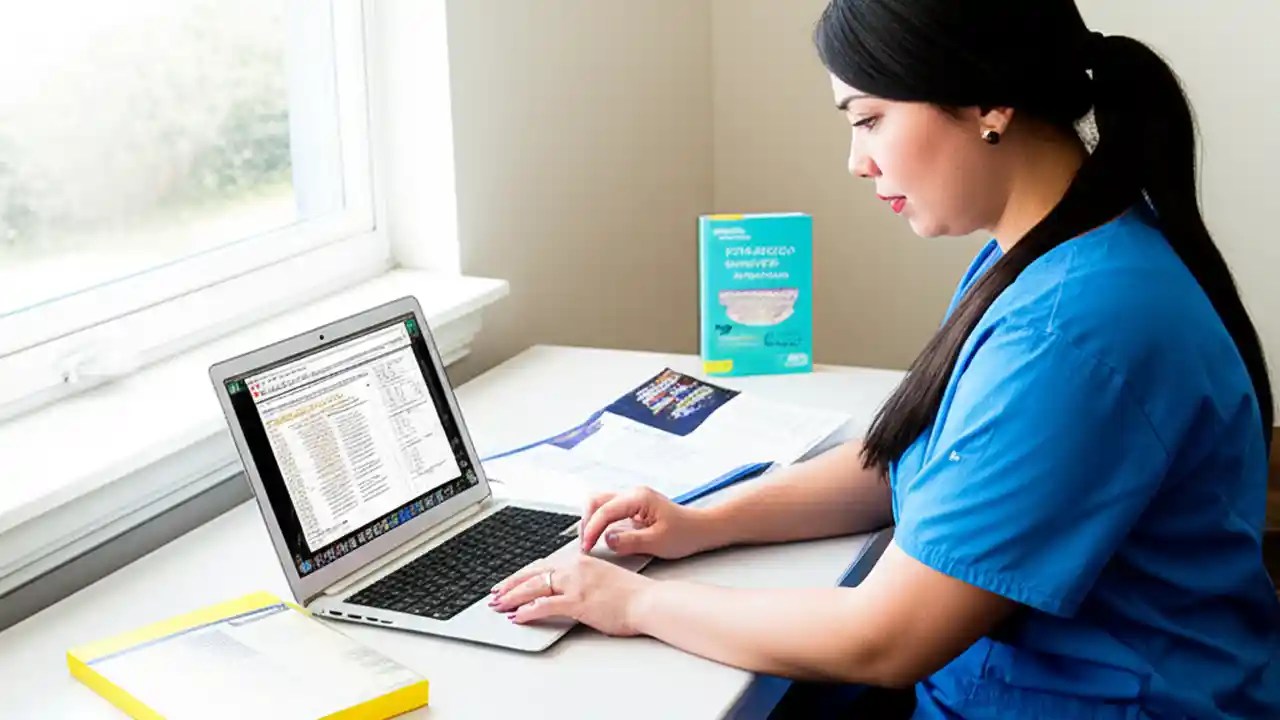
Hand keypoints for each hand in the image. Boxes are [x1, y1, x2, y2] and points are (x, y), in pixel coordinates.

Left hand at [488, 554, 652, 635]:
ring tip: (499, 606)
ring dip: (512, 597)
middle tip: (495, 594)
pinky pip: (544, 605)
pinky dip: (527, 611)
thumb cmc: (631, 595)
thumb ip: (584, 581)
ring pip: (534, 588)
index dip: (523, 574)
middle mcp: (575, 568)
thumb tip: (568, 591)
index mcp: (581, 561)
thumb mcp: (603, 579)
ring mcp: (575, 584)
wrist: (647, 601)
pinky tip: (517, 617)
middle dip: (510, 585)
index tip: (510, 582)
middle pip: (533, 573)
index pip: (544, 565)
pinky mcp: (577, 602)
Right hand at [579, 486, 714, 559]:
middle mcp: (633, 494)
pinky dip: (599, 522)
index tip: (587, 547)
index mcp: (639, 498)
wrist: (700, 529)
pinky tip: (599, 536)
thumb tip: (607, 540)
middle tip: (586, 544)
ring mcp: (632, 499)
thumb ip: (629, 541)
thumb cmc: (685, 533)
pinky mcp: (632, 508)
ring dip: (591, 521)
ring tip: (590, 541)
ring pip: (600, 504)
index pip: (605, 510)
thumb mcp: (658, 542)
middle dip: (587, 522)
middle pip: (597, 501)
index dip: (592, 529)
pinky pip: (608, 510)